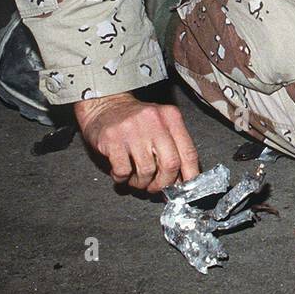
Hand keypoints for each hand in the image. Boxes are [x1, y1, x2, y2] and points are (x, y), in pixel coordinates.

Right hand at [74, 93, 200, 193]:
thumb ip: (174, 147)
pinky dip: (123, 178)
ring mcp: (133, 130)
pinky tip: (122, 173)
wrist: (105, 105)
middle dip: (164, 183)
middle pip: (170, 164)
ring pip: (147, 170)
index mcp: (171, 117)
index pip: (189, 152)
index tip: (185, 187)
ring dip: (142, 183)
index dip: (189, 175)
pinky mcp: (112, 139)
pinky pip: (123, 170)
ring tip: (137, 180)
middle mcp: (155, 121)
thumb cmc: (136, 120)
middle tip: (156, 187)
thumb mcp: (161, 124)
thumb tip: (182, 179)